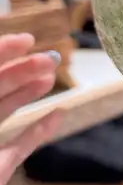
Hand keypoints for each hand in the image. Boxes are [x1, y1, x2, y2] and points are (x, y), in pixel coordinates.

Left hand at [0, 34, 60, 184]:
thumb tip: (41, 106)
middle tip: (50, 60)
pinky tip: (55, 117)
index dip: (1, 52)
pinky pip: (19, 145)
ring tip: (51, 78)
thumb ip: (9, 125)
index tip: (26, 40)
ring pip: (5, 111)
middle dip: (22, 71)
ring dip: (29, 93)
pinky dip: (38, 131)